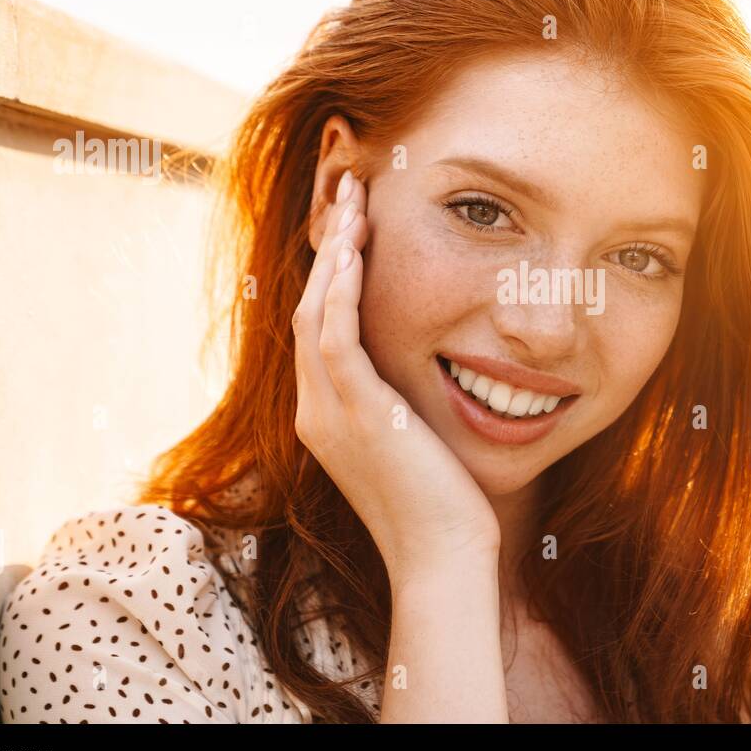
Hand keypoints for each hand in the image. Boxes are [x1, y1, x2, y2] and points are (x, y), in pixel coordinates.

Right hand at [292, 169, 500, 582]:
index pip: (318, 329)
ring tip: (353, 200)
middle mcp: (314, 412)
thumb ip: (402, 405)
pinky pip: (335, 337)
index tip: (354, 227)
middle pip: (306, 309)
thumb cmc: (443, 507)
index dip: (331, 274)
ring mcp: (328, 413)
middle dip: (328, 247)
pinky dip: (340, 290)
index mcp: (325, 417)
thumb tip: (425, 373)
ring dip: (333, 253)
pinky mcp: (356, 414)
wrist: (442, 559)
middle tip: (347, 192)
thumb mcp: (414, 444)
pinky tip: (355, 250)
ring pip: (314, 312)